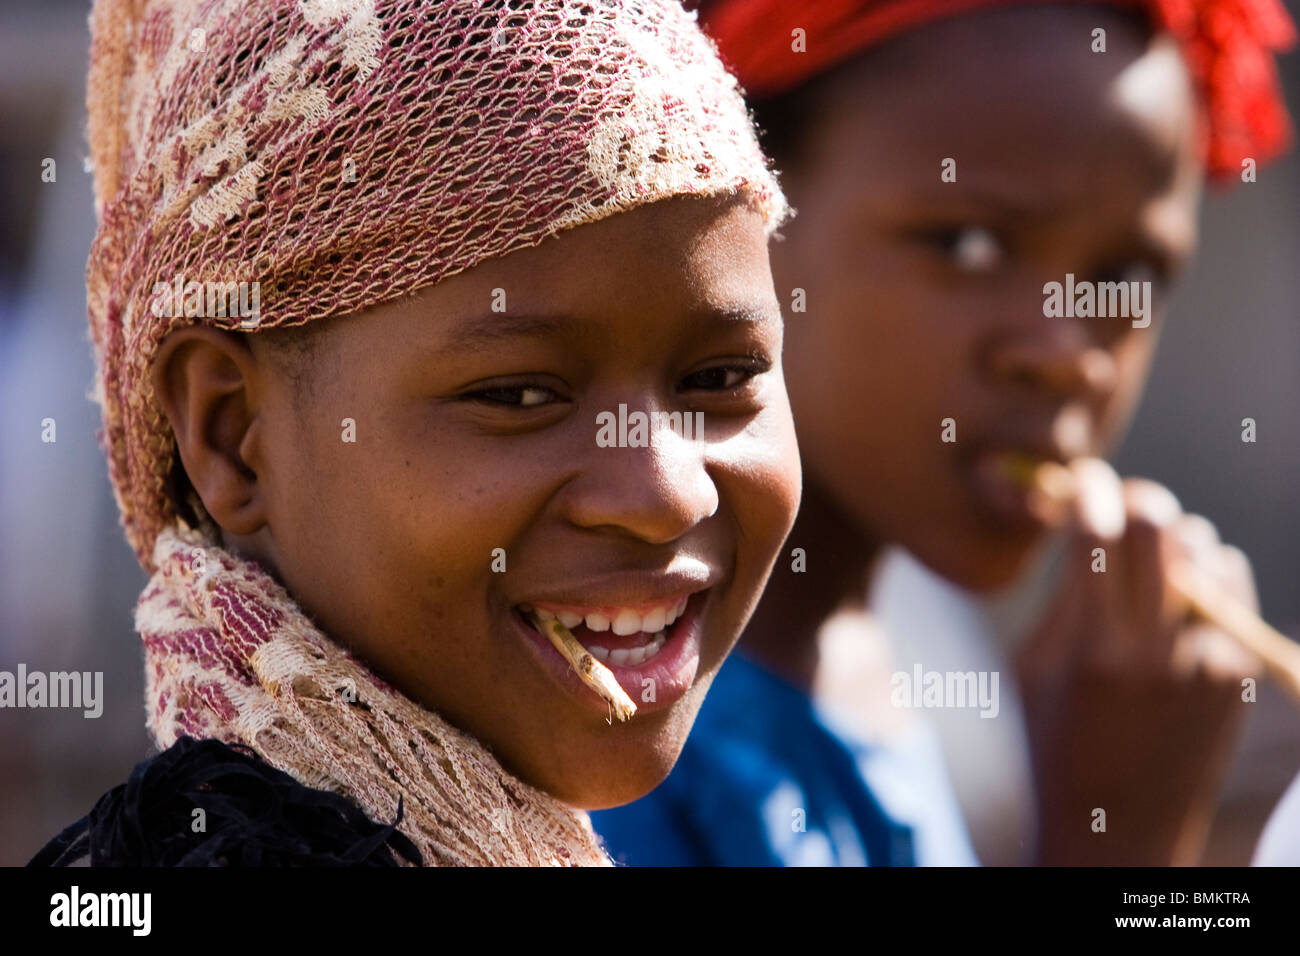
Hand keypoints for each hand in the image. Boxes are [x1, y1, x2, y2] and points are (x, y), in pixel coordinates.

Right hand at [1014, 458, 1259, 864]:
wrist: (1119, 826)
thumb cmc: (1053, 740)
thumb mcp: (1033, 667)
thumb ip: (1061, 596)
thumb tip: (1081, 522)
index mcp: (1092, 649)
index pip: (1097, 532)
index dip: (1088, 491)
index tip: (1082, 481)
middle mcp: (1157, 651)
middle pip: (1161, 526)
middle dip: (1137, 501)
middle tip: (1119, 507)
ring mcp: (1208, 661)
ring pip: (1207, 549)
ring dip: (1174, 542)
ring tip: (1149, 564)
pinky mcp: (1240, 674)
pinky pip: (1231, 591)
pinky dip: (1203, 582)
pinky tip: (1177, 604)